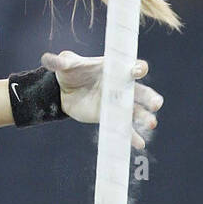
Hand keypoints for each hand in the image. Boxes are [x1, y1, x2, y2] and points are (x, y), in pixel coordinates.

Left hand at [41, 50, 162, 150]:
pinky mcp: (111, 117)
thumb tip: (46, 58)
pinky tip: (139, 144)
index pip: (128, 66)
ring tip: (151, 123)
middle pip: (139, 90)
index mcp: (112, 69)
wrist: (64, 91)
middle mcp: (119, 86)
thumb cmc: (69, 72)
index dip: (136, 67)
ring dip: (144, 117)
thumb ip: (58, 61)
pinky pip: (124, 128)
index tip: (138, 70)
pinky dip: (132, 136)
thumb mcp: (64, 64)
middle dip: (149, 96)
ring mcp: (117, 103)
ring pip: (135, 110)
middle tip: (157, 103)